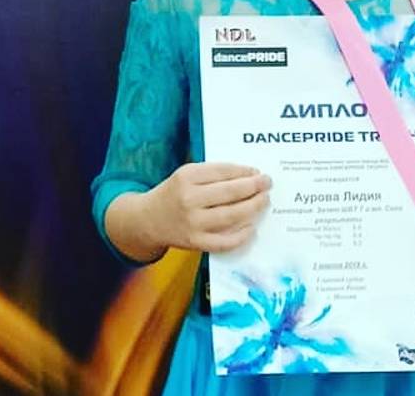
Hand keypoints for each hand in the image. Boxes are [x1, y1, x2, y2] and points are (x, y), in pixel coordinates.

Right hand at [147, 162, 270, 253]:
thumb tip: (248, 175)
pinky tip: (252, 227)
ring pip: (231, 215)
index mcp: (186, 177)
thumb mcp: (185, 175)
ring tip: (264, 201)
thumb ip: (212, 174)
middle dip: (254, 187)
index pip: (223, 171)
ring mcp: (192, 223)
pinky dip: (242, 236)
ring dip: (253, 207)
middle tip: (267, 183)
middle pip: (230, 192)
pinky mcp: (195, 242)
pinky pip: (224, 241)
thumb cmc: (173, 194)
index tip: (257, 171)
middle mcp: (189, 199)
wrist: (147, 220)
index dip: (244, 171)